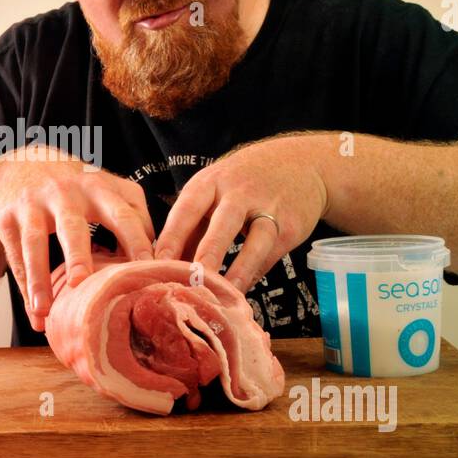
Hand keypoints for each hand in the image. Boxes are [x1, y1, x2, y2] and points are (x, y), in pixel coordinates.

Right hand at [0, 147, 155, 331]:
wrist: (23, 162)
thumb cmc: (76, 187)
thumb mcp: (107, 189)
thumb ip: (133, 216)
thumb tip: (157, 259)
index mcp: (98, 188)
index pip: (123, 215)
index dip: (137, 242)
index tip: (148, 271)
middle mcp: (65, 193)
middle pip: (73, 226)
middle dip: (79, 256)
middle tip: (84, 285)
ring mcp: (33, 203)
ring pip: (34, 242)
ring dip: (40, 278)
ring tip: (45, 310)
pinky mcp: (7, 216)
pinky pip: (15, 254)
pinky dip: (24, 285)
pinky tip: (34, 311)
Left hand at [153, 135, 329, 291]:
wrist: (299, 163)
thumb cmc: (242, 184)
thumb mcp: (213, 193)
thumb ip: (191, 228)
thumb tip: (165, 266)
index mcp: (211, 182)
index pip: (187, 209)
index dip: (172, 237)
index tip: (157, 263)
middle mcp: (240, 192)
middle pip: (224, 222)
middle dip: (209, 252)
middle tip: (194, 279)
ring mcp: (269, 208)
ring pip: (256, 239)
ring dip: (240, 269)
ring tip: (225, 294)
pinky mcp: (291, 226)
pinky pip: (270, 254)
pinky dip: (255, 273)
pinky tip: (241, 292)